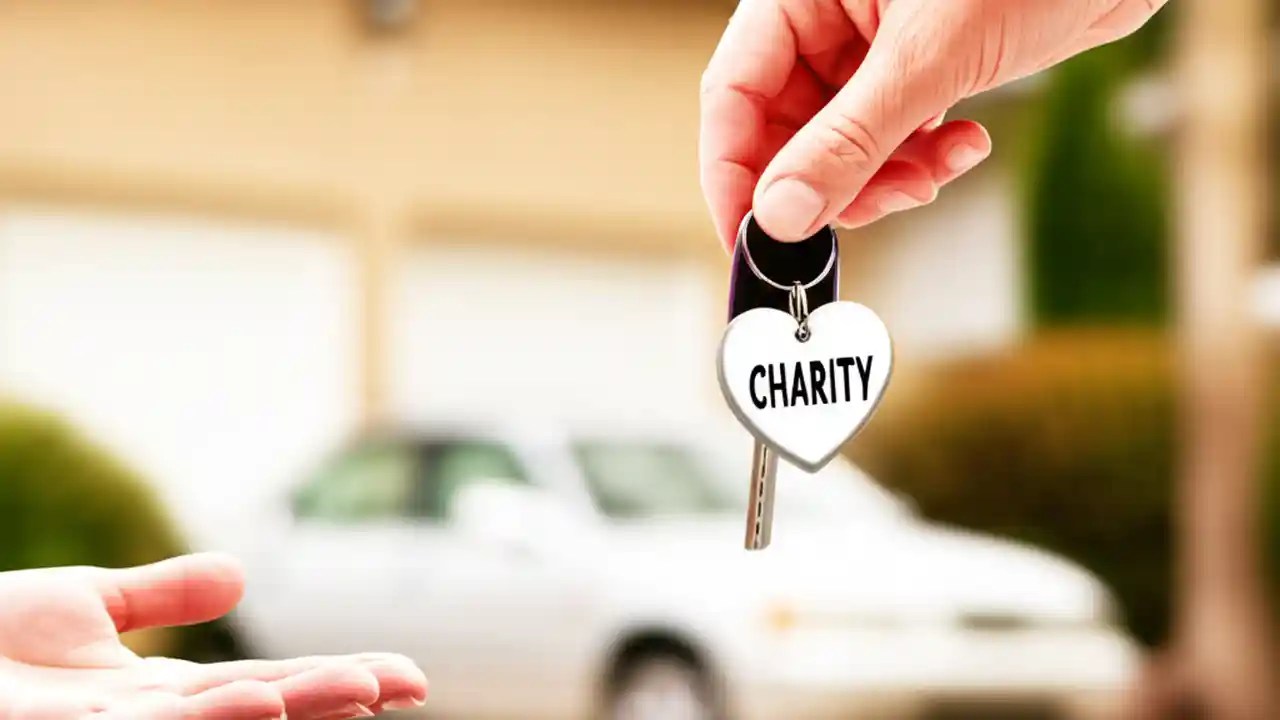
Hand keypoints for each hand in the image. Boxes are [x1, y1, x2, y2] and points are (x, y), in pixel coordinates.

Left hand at [0, 554, 426, 718]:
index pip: (269, 685)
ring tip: (360, 689)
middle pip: (264, 708)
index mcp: (160, 694)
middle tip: (408, 685)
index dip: (336, 678)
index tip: (404, 674)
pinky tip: (263, 706)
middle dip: (336, 698)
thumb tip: (244, 575)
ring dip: (297, 711)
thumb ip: (162, 593)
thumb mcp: (84, 604)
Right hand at [699, 0, 1168, 245]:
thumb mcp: (930, 57)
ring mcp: (873, 50)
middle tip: (858, 214)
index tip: (749, 236)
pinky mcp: (919, 72)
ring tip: (929, 174)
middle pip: (785, 129)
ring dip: (883, 179)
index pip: (733, 93)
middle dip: (827, 183)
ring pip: (841, 145)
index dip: (733, 171)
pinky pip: (893, 139)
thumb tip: (784, 212)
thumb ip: (850, 141)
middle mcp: (828, 21)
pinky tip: (962, 147)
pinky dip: (922, 161)